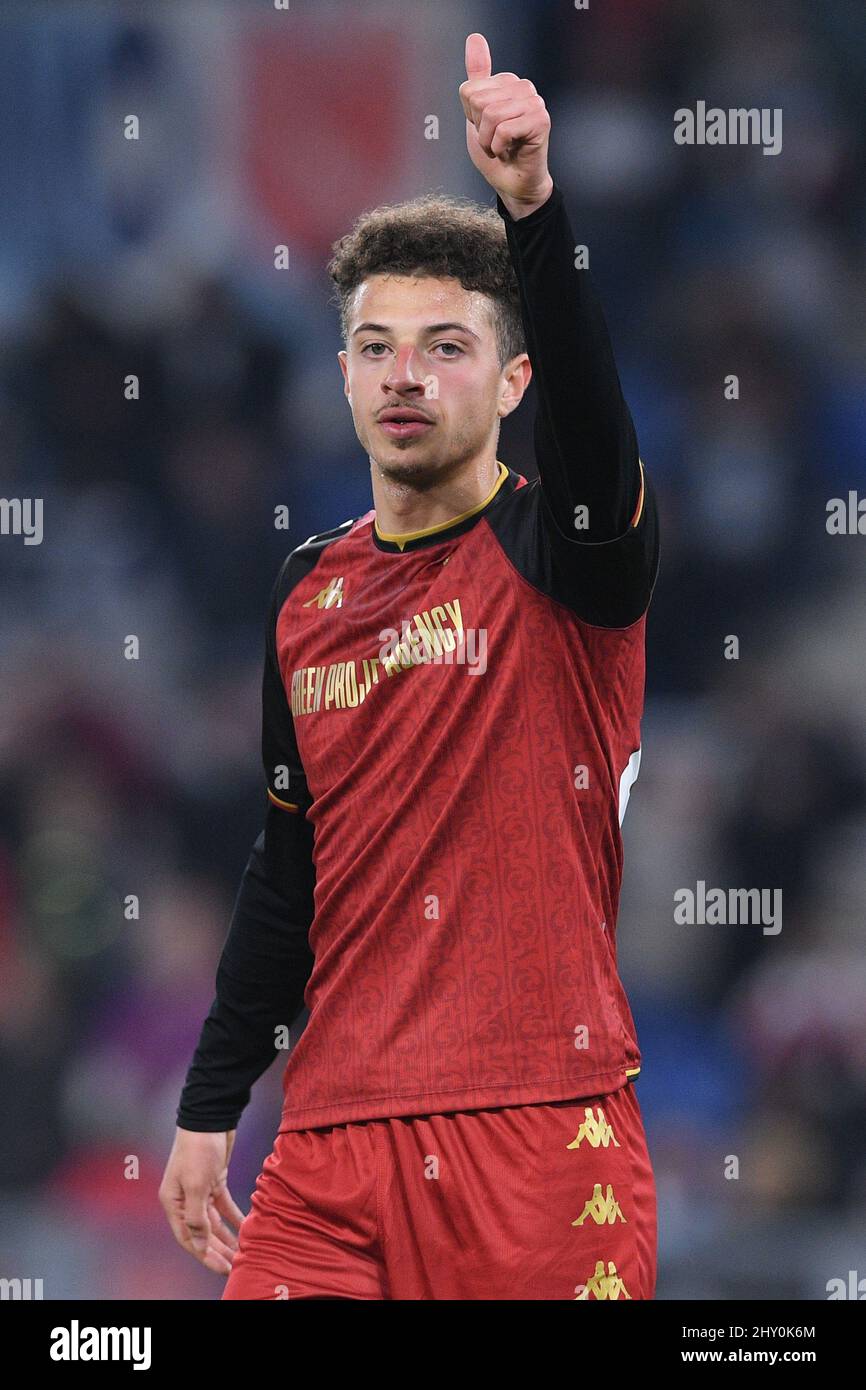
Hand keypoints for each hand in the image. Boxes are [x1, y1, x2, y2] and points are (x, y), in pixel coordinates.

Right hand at [159, 1127, 244, 1275]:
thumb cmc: (198, 1149)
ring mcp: (199, 1190)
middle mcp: (184, 1199)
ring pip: (214, 1221)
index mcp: (172, 1203)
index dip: (204, 1255)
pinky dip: (233, 1216)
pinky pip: (224, 1205)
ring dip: (227, 1236)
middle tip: (235, 1265)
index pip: (188, 1237)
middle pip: (201, 1232)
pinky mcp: (214, 1180)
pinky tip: (245, 1227)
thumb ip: (196, 1217)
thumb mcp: (196, 1185)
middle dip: (217, 1249)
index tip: (222, 1268)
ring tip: (241, 1252)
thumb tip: (199, 1244)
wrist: (210, 1116)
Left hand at [459, 32, 552, 211]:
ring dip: (488, 141)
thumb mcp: (476, 114)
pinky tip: (509, 150)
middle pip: (478, 101)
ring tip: (500, 146)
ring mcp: (534, 102)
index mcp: (507, 82)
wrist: (513, 182)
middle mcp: (523, 87)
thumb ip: (476, 77)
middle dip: (480, 129)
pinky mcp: (540, 120)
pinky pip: (503, 130)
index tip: (486, 129)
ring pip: (490, 115)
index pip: (469, 91)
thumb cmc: (497, 151)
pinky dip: (499, 147)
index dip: (471, 117)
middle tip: (495, 140)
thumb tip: (475, 37)